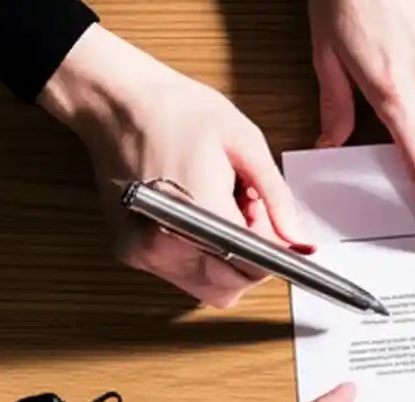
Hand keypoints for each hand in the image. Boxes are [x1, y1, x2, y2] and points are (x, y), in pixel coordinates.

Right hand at [40, 25, 307, 307]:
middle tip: (247, 210)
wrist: (116, 101)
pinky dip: (203, 258)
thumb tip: (298, 239)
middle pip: (233, 284)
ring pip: (210, 288)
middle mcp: (163, 245)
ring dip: (229, 262)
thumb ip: (277, 198)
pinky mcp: (131, 254)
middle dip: (254, 257)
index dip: (277, 252)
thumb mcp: (244, 143)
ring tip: (220, 211)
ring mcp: (143, 254)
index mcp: (196, 214)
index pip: (254, 264)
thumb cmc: (177, 111)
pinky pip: (184, 276)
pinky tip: (197, 218)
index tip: (285, 235)